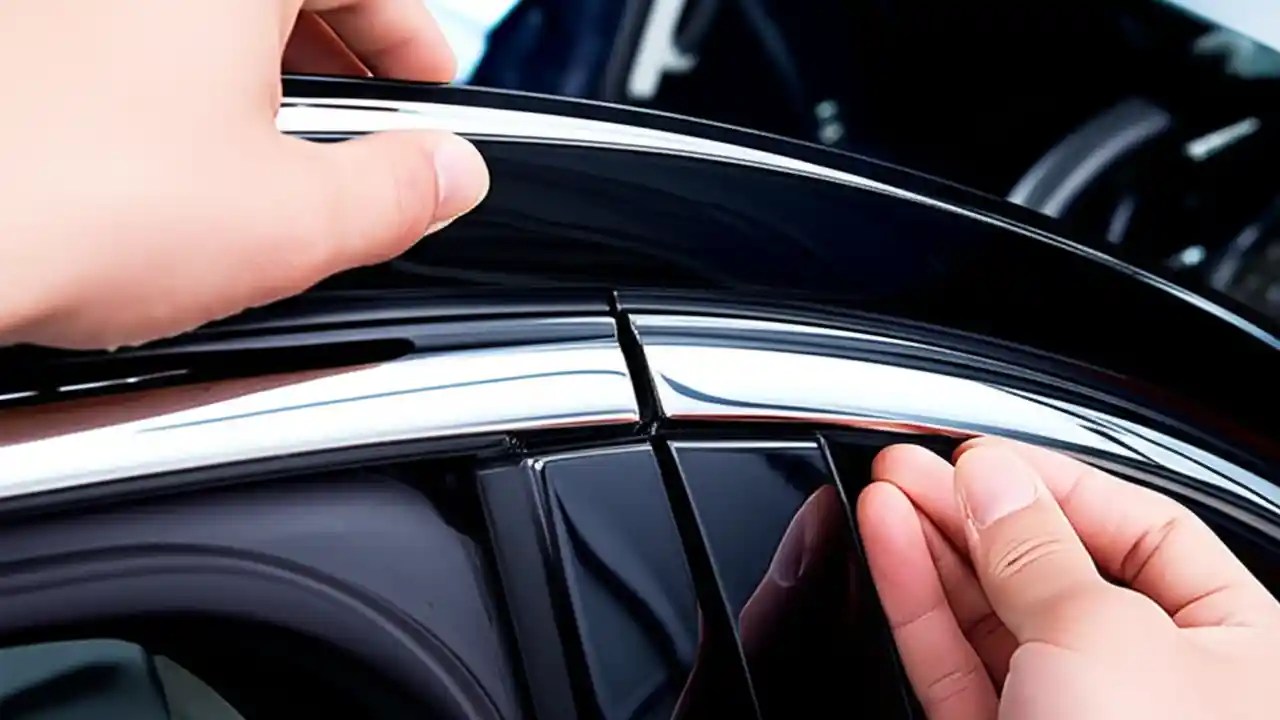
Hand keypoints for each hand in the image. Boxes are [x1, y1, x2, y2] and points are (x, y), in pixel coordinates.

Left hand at [0, 0, 488, 348]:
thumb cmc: (75, 205)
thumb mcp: (294, 220)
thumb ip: (399, 191)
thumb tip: (449, 175)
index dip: (413, 39)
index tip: (426, 90)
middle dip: (333, 50)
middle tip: (355, 120)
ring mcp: (69, 8)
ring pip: (192, 18)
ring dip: (247, 68)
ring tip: (264, 149)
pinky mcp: (25, 45)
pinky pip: (120, 43)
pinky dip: (164, 82)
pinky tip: (166, 155)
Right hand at [858, 438, 1279, 718]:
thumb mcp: (1105, 638)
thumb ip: (1038, 551)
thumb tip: (993, 480)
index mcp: (1238, 645)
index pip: (1141, 527)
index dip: (1056, 483)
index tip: (982, 457)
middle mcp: (1158, 683)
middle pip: (1055, 566)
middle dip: (979, 512)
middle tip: (912, 465)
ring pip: (996, 616)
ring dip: (936, 550)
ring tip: (885, 494)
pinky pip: (960, 666)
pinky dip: (920, 607)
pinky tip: (892, 551)